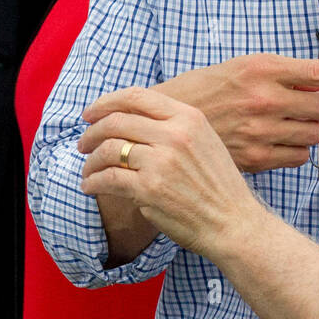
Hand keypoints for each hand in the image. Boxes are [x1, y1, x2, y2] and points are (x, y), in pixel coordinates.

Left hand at [79, 87, 259, 257]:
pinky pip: (108, 178)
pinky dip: (93, 182)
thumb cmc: (218, 185)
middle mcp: (175, 134)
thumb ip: (174, 126)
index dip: (106, 102)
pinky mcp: (150, 189)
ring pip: (108, 149)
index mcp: (189, 117)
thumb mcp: (205, 142)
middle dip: (92, 132)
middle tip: (83, 144)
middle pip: (117, 121)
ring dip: (90, 161)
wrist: (234, 222)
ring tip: (88, 170)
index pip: (137, 96)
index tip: (91, 113)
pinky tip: (90, 187)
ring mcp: (162, 161)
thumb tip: (130, 119)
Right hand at [152, 54, 318, 171]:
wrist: (164, 120)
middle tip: (303, 106)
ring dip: (308, 130)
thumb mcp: (243, 69)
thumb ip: (283, 75)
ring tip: (282, 125)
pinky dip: (295, 152)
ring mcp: (261, 129)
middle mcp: (265, 97)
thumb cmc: (206, 90)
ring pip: (315, 134)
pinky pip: (299, 158)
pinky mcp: (256, 157)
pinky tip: (275, 144)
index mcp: (263, 67)